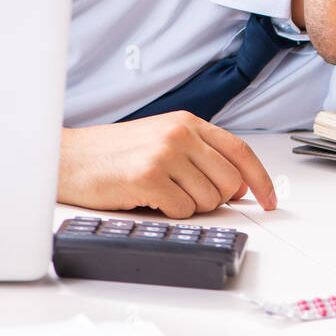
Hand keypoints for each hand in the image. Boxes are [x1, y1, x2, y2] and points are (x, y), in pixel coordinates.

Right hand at [58, 111, 276, 217]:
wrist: (66, 159)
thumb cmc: (111, 155)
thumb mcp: (161, 141)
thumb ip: (200, 156)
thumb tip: (238, 187)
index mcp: (187, 122)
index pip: (240, 151)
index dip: (261, 180)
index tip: (270, 200)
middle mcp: (180, 133)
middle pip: (229, 182)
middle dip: (213, 199)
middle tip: (182, 195)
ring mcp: (165, 153)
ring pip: (209, 200)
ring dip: (187, 206)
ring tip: (159, 193)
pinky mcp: (149, 177)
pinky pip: (183, 211)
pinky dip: (169, 213)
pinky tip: (147, 199)